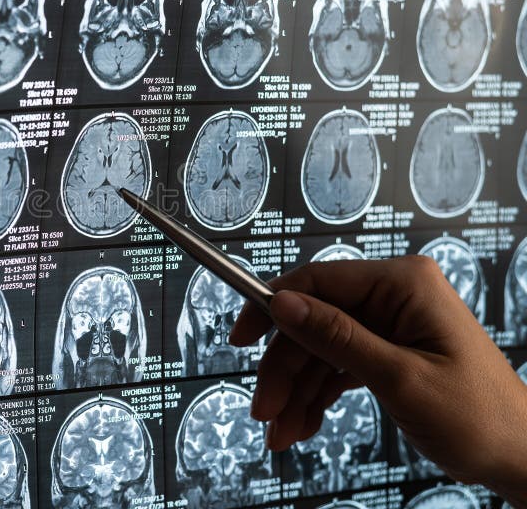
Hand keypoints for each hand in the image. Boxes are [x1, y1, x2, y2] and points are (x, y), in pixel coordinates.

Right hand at [230, 256, 526, 505]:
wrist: (519, 457)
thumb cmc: (478, 417)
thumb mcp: (399, 378)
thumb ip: (336, 338)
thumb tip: (281, 303)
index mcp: (403, 283)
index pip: (319, 282)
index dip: (272, 308)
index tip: (240, 338)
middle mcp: (393, 295)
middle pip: (314, 322)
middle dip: (285, 369)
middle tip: (263, 409)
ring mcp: (389, 322)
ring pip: (319, 349)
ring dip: (296, 390)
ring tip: (280, 432)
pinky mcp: (386, 349)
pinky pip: (337, 366)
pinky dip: (316, 395)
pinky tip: (299, 424)